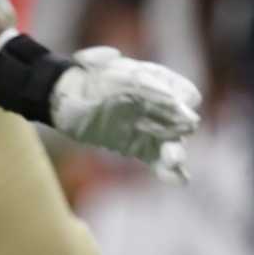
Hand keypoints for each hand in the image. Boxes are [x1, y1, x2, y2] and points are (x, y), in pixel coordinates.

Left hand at [49, 47, 201, 182]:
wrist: (66, 96)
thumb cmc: (94, 79)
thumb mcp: (123, 76)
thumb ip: (153, 91)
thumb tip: (183, 108)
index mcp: (161, 82)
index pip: (186, 95)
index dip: (184, 101)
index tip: (177, 106)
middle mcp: (162, 107)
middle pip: (184, 123)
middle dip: (181, 130)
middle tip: (178, 135)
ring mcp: (152, 129)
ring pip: (173, 145)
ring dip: (176, 153)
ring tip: (173, 159)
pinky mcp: (140, 148)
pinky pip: (159, 162)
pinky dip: (169, 172)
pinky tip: (176, 177)